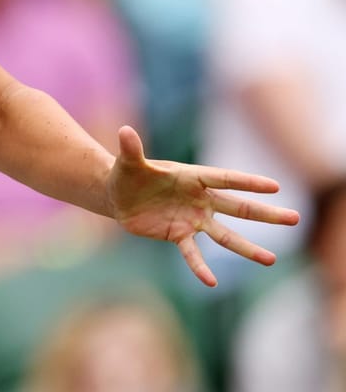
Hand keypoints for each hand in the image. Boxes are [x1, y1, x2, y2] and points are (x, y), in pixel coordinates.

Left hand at [108, 125, 300, 286]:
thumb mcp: (128, 162)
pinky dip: (200, 267)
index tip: (275, 186)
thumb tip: (124, 130)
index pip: (225, 179)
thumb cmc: (127, 173)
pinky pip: (193, 254)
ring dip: (247, 247)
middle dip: (265, 213)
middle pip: (237, 207)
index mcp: (192, 177)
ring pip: (225, 235)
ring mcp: (192, 219)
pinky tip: (211, 283)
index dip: (248, 182)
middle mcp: (199, 199)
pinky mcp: (179, 235)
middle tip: (295, 218)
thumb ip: (130, 149)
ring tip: (271, 260)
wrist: (118, 195)